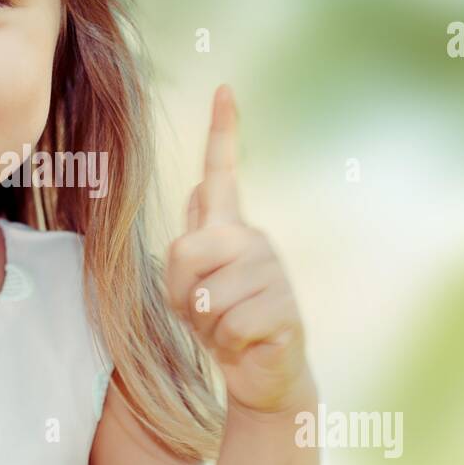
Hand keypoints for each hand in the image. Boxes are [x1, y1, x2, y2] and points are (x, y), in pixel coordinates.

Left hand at [165, 85, 313, 416]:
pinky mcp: (284, 307)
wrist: (260, 376)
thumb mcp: (191, 288)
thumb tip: (197, 191)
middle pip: (185, 249)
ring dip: (205, 325)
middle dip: (179, 291)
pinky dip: (228, 344)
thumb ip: (191, 247)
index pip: (222, 174)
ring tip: (228, 329)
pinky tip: (247, 343)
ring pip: (205, 294)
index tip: (224, 89)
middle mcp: (254, 240)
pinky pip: (231, 324)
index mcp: (230, 230)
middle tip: (203, 312)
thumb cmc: (221, 327)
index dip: (222, 132)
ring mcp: (273, 272)